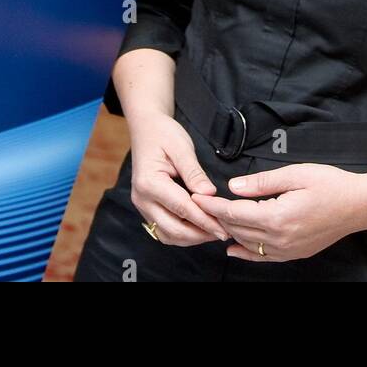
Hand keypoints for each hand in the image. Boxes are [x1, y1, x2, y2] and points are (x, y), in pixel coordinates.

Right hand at [126, 112, 229, 245]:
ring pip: (167, 235)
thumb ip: (194, 173)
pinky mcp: (147, 208)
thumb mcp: (182, 147)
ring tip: (214, 232)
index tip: (224, 228)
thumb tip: (209, 195)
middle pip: (173, 229)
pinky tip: (198, 228)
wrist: (146, 128)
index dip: (205, 220)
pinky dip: (182, 234)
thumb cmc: (163, 133)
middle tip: (224, 233)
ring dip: (191, 238)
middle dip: (200, 234)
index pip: (182, 208)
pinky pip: (164, 230)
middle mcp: (142, 199)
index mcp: (149, 182)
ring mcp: (142, 206)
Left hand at [190, 163, 366, 261]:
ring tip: (212, 220)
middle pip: (237, 229)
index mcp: (278, 217)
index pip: (234, 213)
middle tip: (197, 205)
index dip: (212, 205)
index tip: (195, 197)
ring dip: (229, 232)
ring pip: (247, 244)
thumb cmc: (330, 184)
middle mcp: (280, 239)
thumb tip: (233, 187)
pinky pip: (263, 257)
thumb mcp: (294, 174)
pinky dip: (245, 252)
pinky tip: (233, 249)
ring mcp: (288, 250)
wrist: (360, 205)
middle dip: (216, 217)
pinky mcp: (295, 254)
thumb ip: (261, 182)